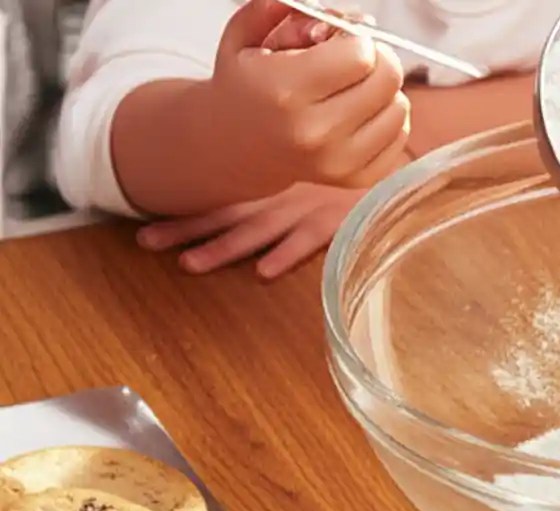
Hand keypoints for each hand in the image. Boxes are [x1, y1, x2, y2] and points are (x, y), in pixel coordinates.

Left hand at [136, 183, 363, 278]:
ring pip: (258, 231)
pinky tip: (263, 271)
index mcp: (273, 186)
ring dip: (225, 248)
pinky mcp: (338, 223)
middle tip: (146, 243)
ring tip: (190, 264)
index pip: (219, 201)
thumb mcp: (308, 173)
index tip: (141, 229)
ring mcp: (308, 210)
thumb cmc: (350, 176)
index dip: (183, 215)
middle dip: (186, 230)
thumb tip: (241, 208)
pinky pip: (308, 240)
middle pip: (227, 216)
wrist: (395, 168)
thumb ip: (280, 185)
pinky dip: (286, 255)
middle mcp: (282, 197)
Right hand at [205, 0, 410, 193]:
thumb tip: (354, 19)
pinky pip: (400, 136)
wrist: (234, 144)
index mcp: (284, 91)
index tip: (339, 42)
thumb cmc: (247, 82)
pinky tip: (360, 114)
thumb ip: (288, 7)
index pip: (361, 54)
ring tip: (353, 89)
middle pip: (387, 79)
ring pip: (400, 108)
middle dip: (376, 59)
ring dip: (384, 90)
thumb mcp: (247, 33)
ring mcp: (337, 162)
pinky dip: (388, 118)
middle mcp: (314, 132)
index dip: (356, 39)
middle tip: (354, 61)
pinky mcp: (356, 179)